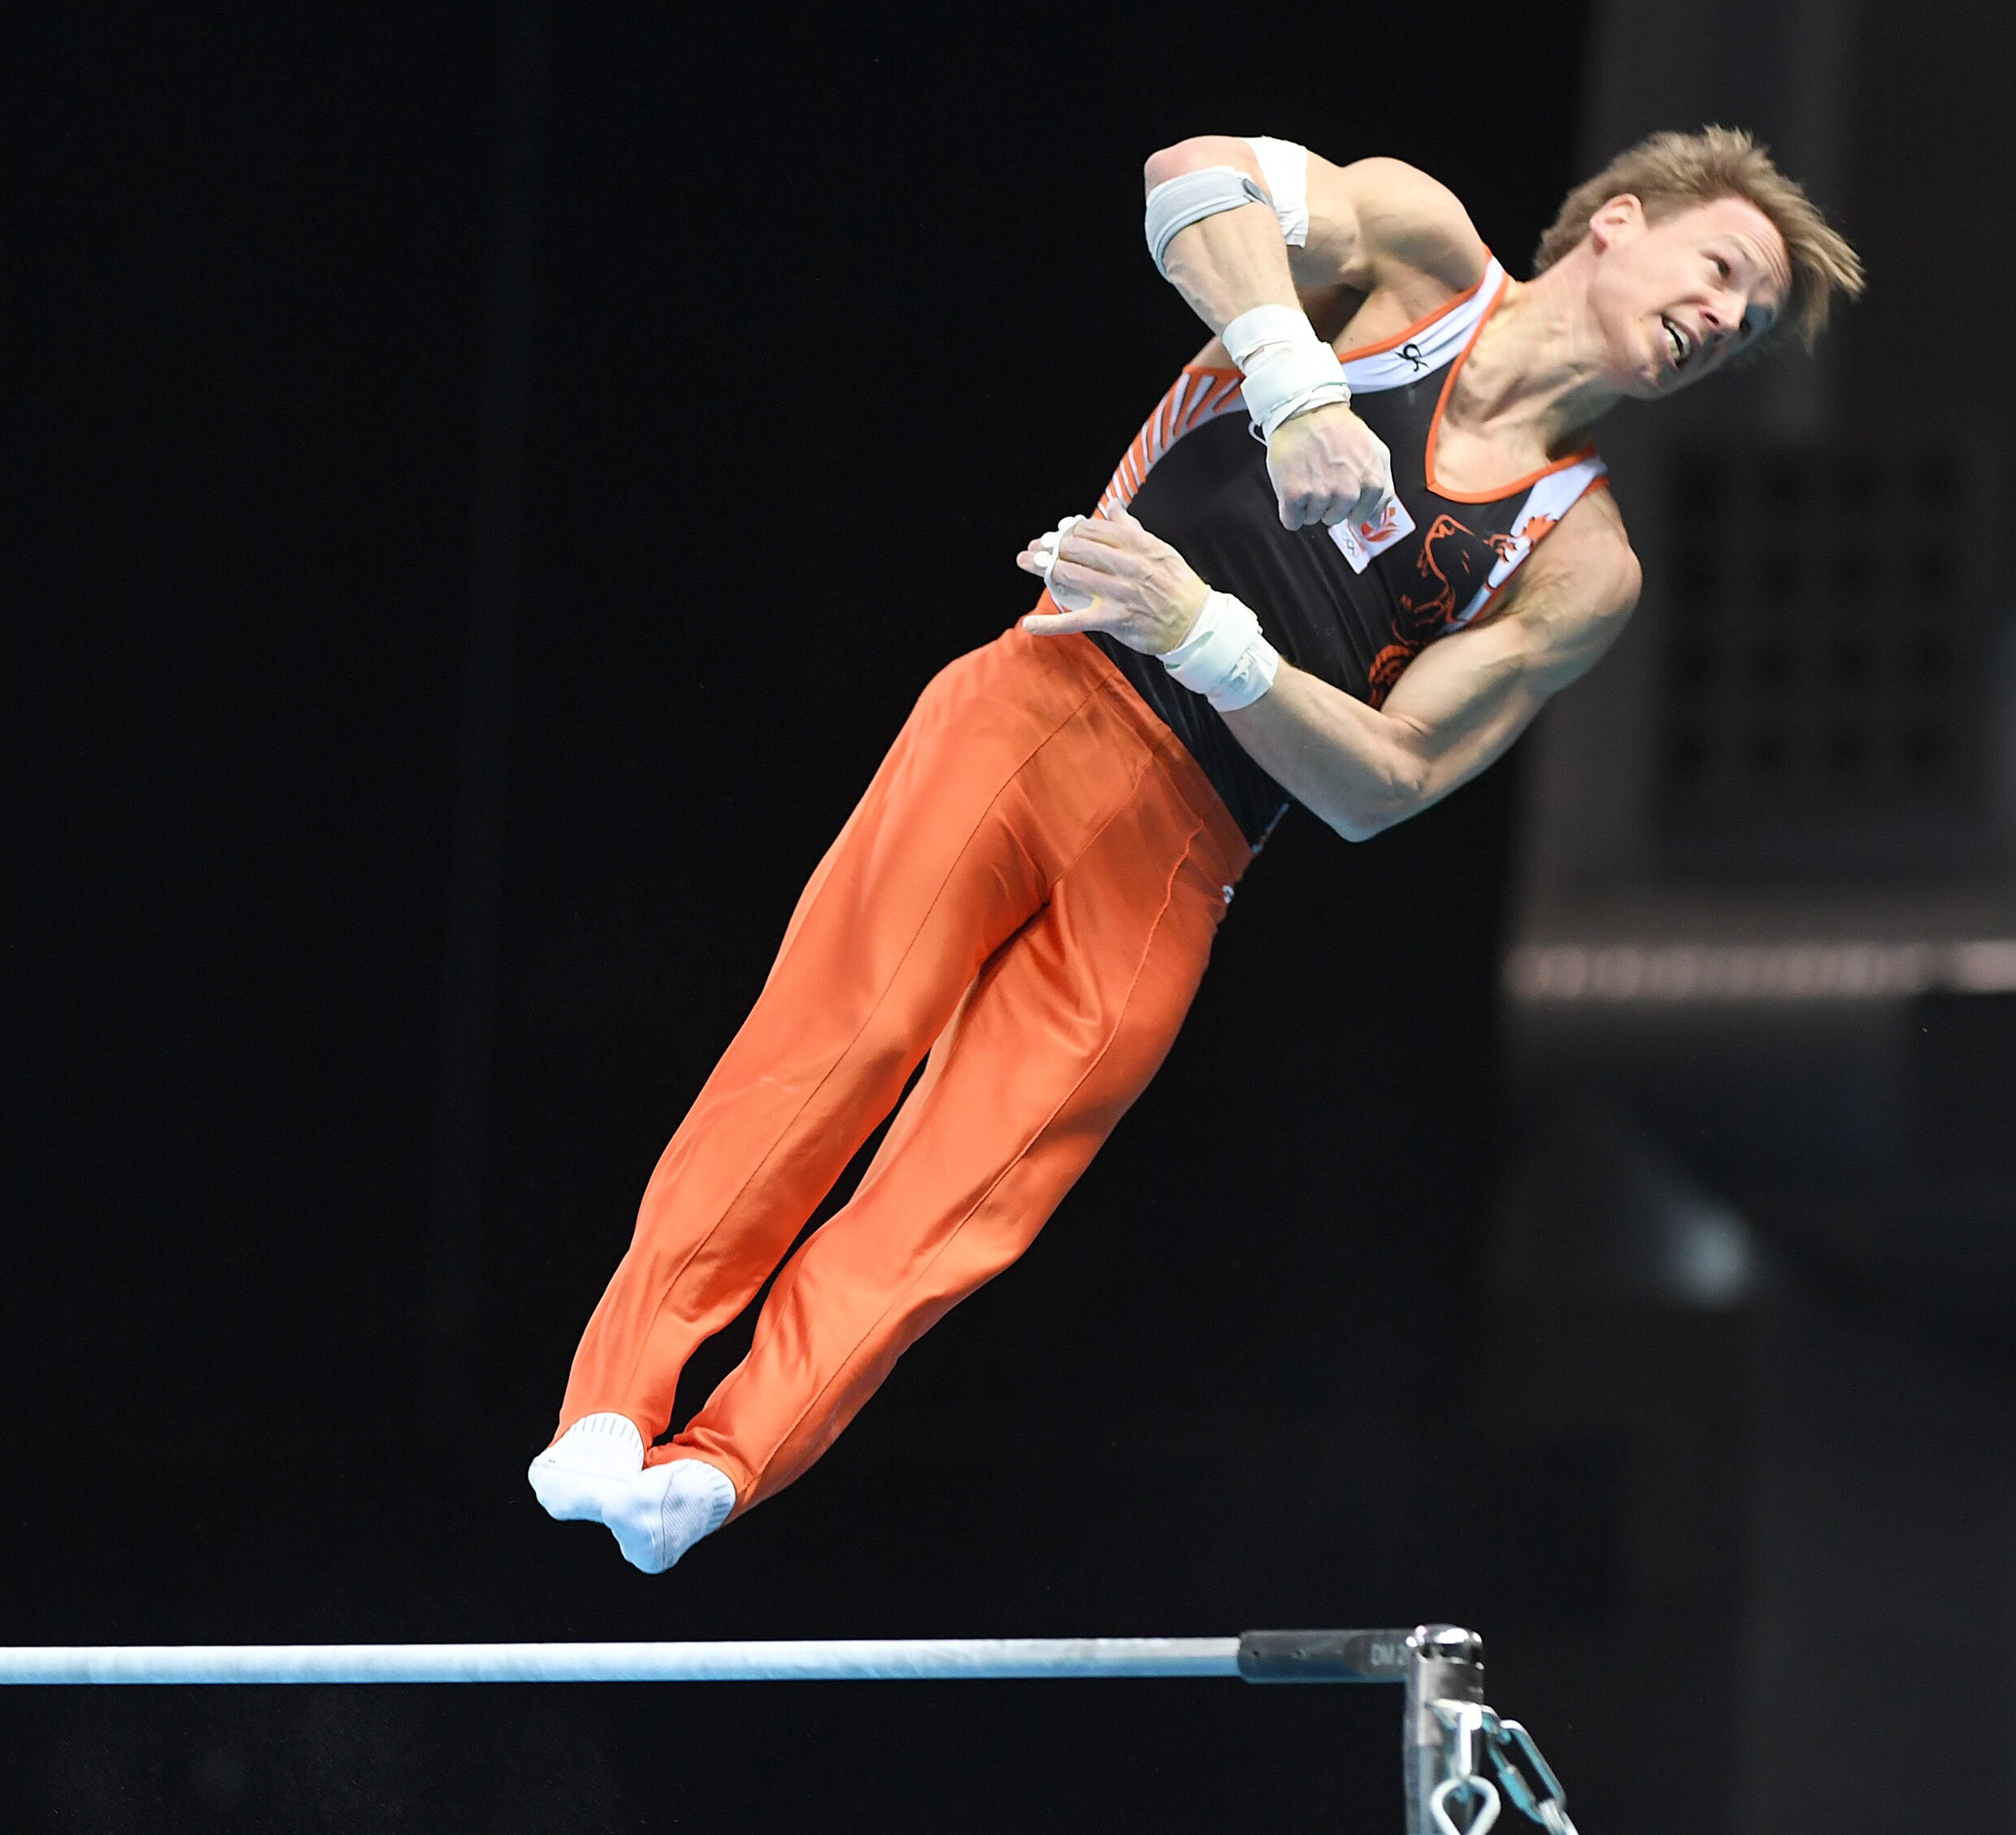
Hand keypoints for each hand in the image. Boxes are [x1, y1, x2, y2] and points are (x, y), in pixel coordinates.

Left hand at [1015, 508, 1209, 655]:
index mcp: (1137, 544)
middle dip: (1050, 547)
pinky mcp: (1114, 619)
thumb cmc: (1176, 583)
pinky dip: (1050, 625)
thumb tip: (1113, 505)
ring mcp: (1119, 593)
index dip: (1067, 530)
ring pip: (1072, 577)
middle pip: (1077, 549)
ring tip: (1028, 564)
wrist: (1196, 621)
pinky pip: (1076, 621)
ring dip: (1045, 569)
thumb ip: (1131, 528)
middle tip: (1034, 548)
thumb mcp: (1158, 548)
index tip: (1055, 534)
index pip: (1092, 529)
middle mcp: (1127, 565)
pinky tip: (1029, 625)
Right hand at [1265, 402, 1394, 530]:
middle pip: (1335, 519)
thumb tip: (1377, 521)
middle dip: (1328, 504)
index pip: (1362, 517)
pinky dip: (1290, 510)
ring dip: (1308, 504)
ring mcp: (1321, 494)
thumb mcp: (1376, 452)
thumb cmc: (1338, 428)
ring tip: (1308, 475)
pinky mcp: (1295, 495)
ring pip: (1313, 519)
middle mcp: (1348, 491)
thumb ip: (1384, 489)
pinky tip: (1294, 486)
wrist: (1306, 410)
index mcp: (1371, 482)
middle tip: (1322, 476)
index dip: (1350, 506)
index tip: (1342, 490)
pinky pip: (1292, 521)